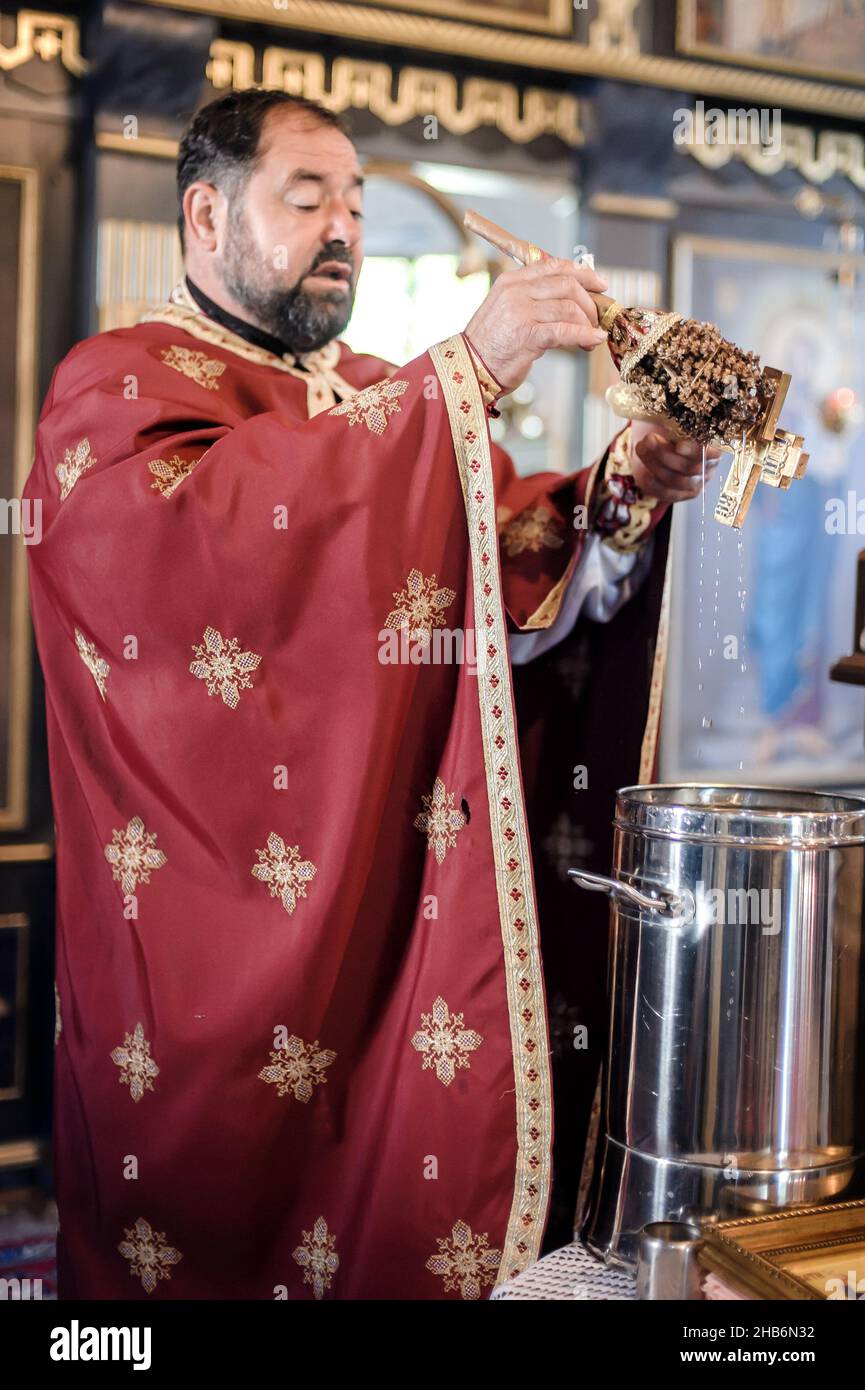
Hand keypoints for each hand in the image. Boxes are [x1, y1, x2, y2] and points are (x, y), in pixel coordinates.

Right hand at [465, 258, 609, 393]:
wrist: (469, 369)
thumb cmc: (491, 345)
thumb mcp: (507, 311)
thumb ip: (533, 300)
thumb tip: (571, 300)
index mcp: (511, 281)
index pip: (554, 267)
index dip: (583, 274)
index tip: (600, 285)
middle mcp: (516, 291)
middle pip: (567, 285)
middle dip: (589, 303)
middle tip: (596, 320)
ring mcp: (520, 312)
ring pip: (569, 308)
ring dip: (587, 324)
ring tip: (591, 338)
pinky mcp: (526, 336)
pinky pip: (564, 331)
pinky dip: (584, 335)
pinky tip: (594, 340)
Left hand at [630, 420, 723, 503]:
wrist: (660, 444)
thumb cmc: (672, 430)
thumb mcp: (675, 422)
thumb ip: (673, 425)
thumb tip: (658, 433)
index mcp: (713, 447)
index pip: (711, 453)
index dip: (695, 451)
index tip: (679, 446)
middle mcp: (707, 468)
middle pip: (691, 468)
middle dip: (666, 454)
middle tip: (650, 439)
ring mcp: (696, 483)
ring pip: (678, 480)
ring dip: (656, 465)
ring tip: (643, 449)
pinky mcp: (681, 494)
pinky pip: (668, 493)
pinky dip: (655, 485)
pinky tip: (646, 474)